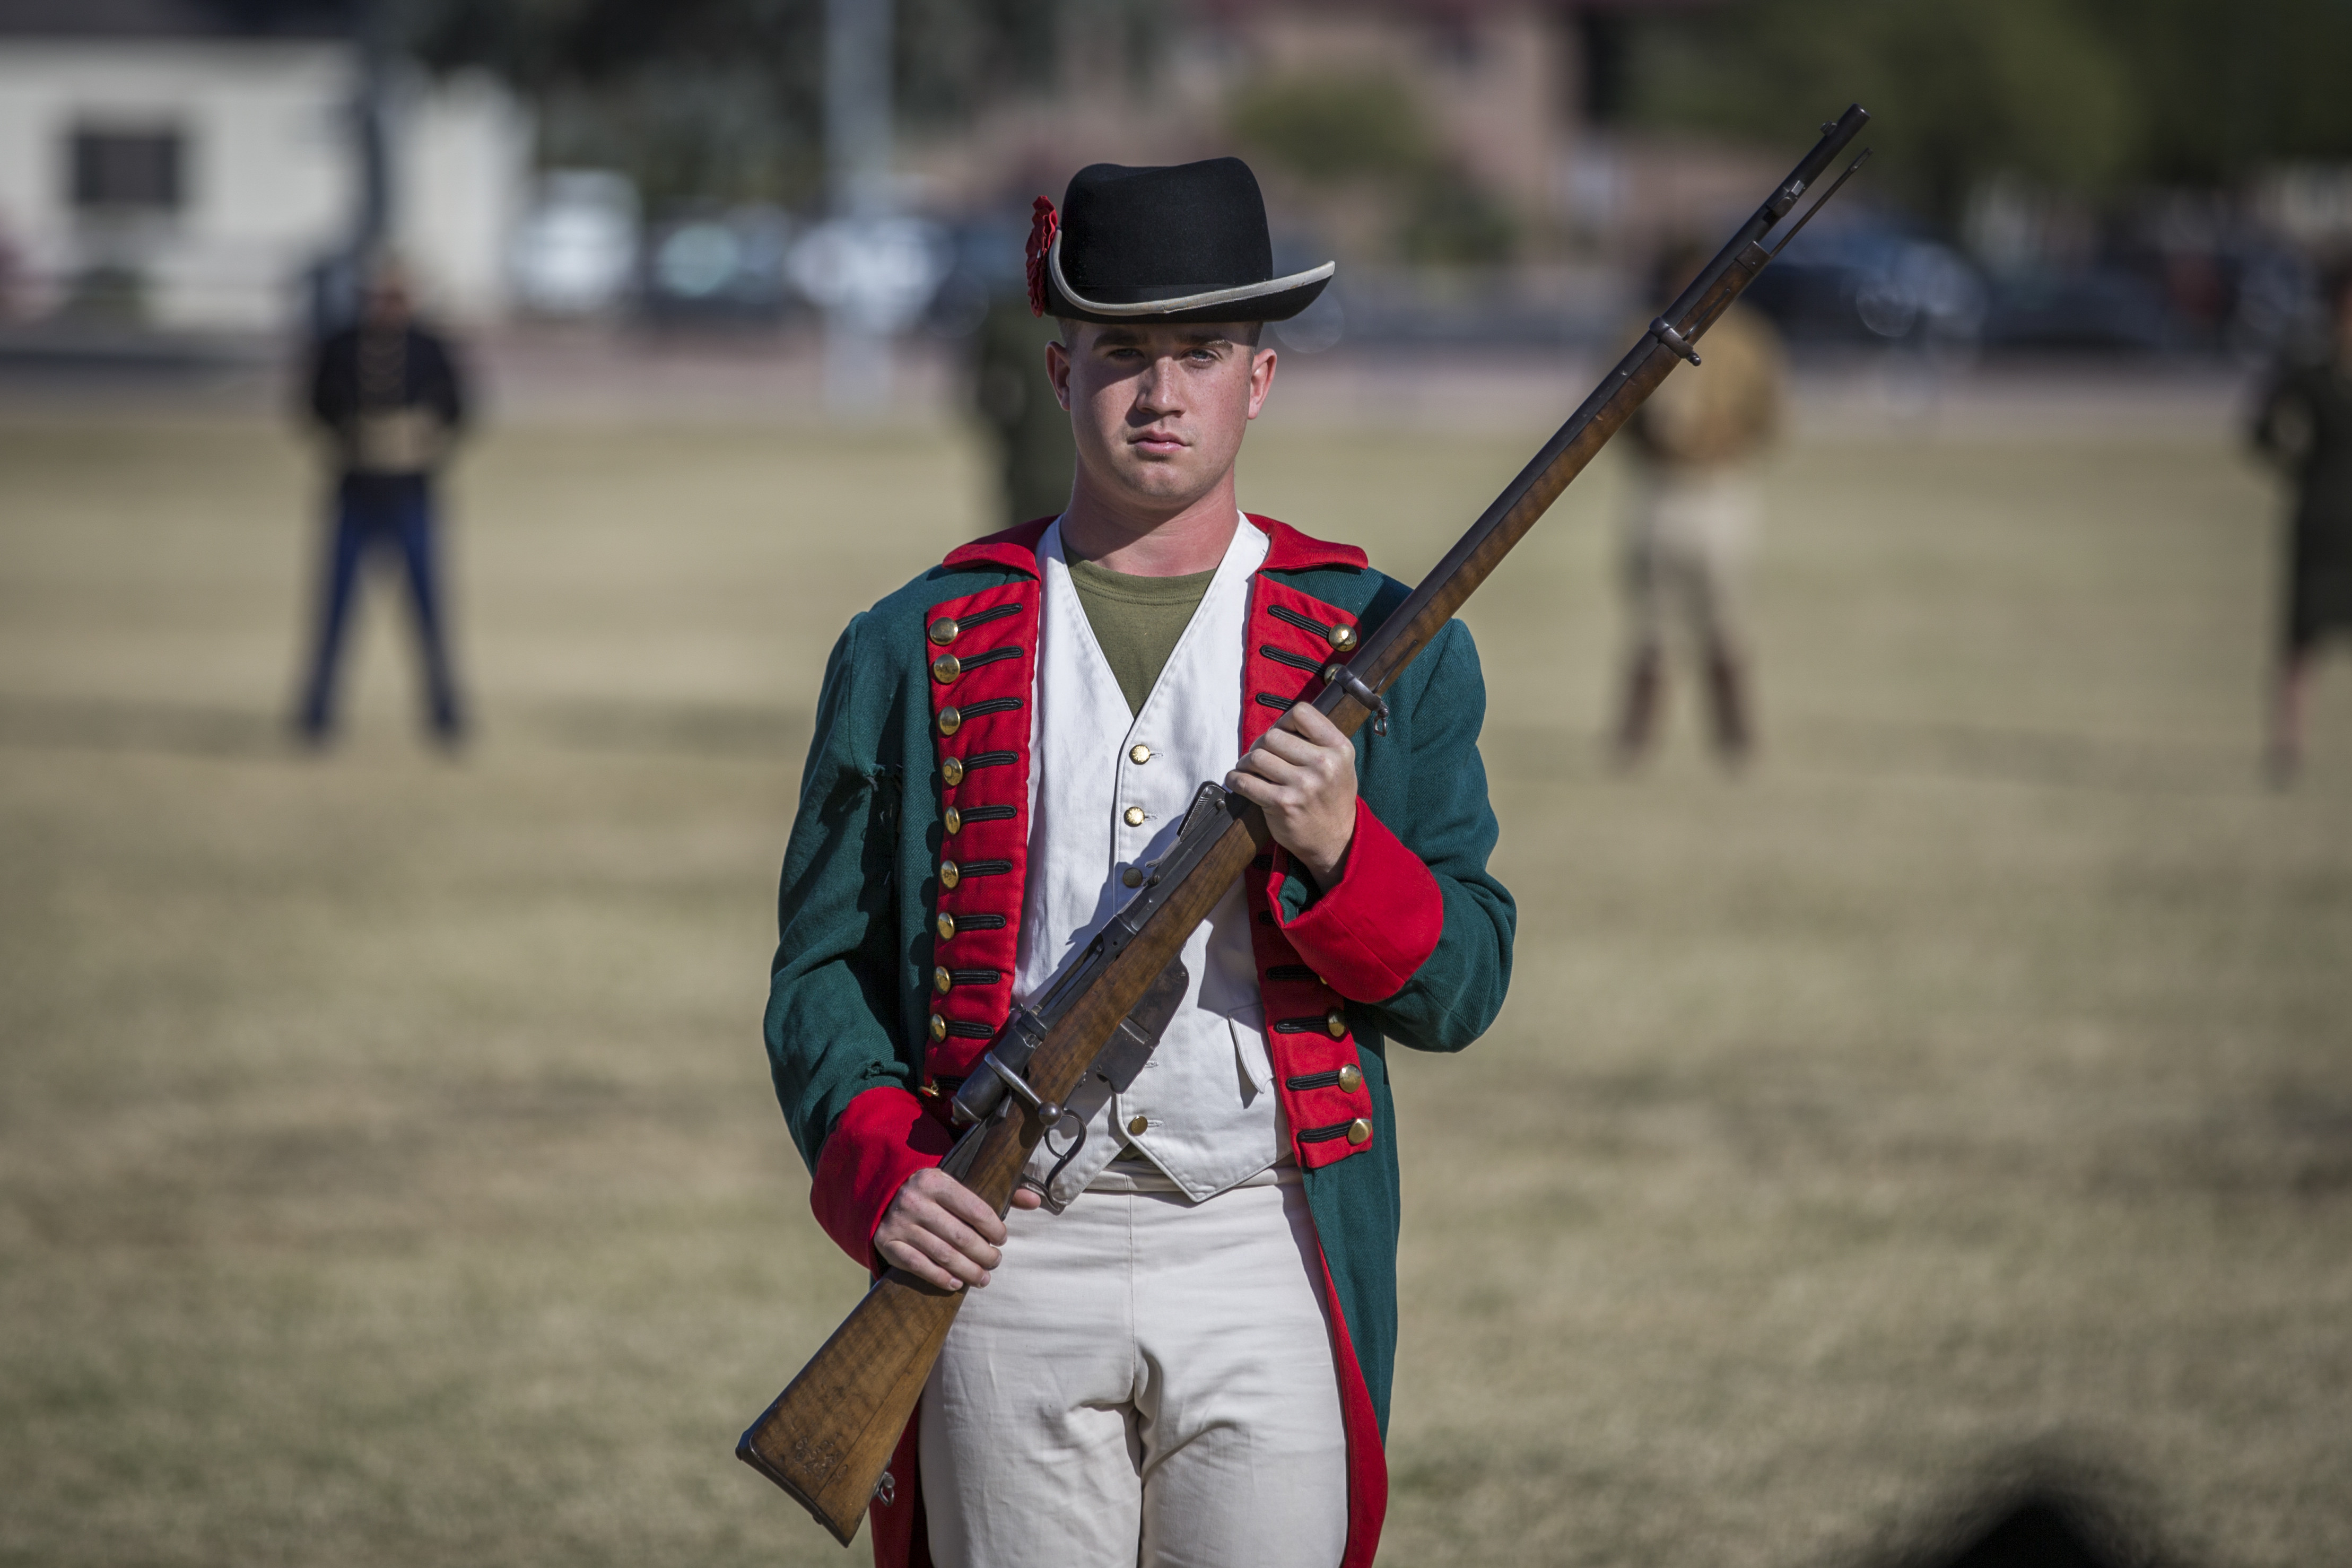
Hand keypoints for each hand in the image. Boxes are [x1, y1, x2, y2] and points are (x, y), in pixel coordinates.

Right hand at [873, 1167, 1041, 1290]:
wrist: (885, 1194)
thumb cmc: (935, 1192)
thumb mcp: (961, 1182)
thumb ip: (999, 1190)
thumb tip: (1036, 1200)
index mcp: (936, 1180)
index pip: (975, 1209)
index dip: (994, 1228)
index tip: (1002, 1239)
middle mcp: (915, 1200)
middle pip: (961, 1237)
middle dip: (984, 1254)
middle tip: (996, 1262)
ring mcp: (898, 1222)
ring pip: (942, 1255)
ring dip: (968, 1271)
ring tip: (983, 1278)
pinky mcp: (886, 1242)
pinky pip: (917, 1266)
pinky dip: (939, 1278)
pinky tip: (956, 1283)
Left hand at [1226, 701, 1357, 885]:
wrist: (1336, 840)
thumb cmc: (1332, 798)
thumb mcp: (1340, 764)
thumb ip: (1318, 741)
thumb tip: (1279, 724)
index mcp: (1339, 748)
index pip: (1302, 713)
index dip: (1283, 721)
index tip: (1279, 734)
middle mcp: (1323, 764)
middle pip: (1272, 735)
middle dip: (1260, 745)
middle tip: (1260, 756)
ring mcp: (1303, 785)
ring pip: (1256, 756)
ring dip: (1246, 762)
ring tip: (1249, 770)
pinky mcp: (1283, 804)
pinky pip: (1246, 782)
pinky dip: (1235, 779)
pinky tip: (1238, 781)